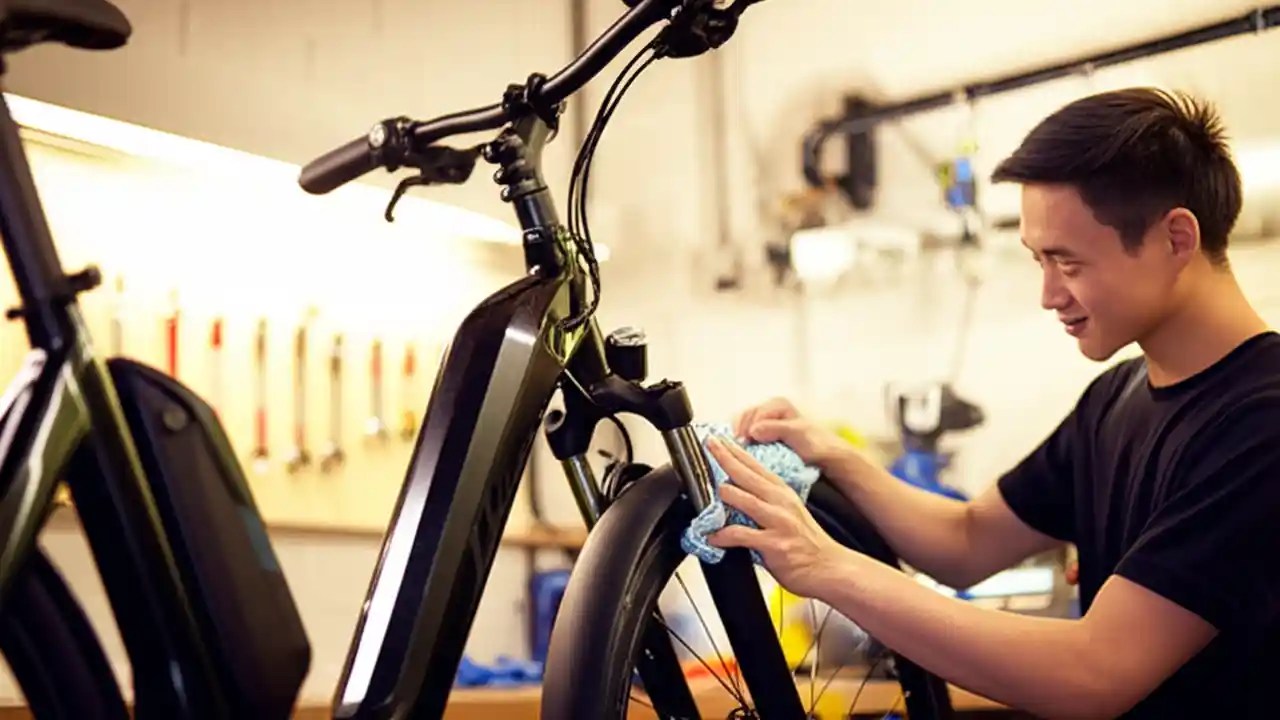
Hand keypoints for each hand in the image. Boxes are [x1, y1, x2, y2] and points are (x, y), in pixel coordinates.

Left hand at [704, 436, 850, 598]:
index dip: (734, 450)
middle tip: (708, 445)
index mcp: (782, 492)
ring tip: (704, 501)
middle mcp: (780, 502)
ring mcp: (778, 522)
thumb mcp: (790, 513)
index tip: (717, 439)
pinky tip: (712, 538)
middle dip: (724, 457)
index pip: (754, 465)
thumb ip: (766, 502)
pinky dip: (722, 536)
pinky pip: (740, 535)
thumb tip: (739, 495)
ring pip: (742, 499)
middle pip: (746, 474)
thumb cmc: (808, 544)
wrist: (832, 568)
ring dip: (720, 498)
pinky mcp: (774, 544)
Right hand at [732, 397, 849, 469]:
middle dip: (740, 431)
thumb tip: (753, 430)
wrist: (823, 455)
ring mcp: (764, 420)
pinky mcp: (761, 432)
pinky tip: (742, 449)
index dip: (747, 428)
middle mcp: (769, 408)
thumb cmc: (814, 444)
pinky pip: (745, 432)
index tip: (745, 444)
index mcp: (778, 403)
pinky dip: (742, 439)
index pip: (755, 413)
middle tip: (739, 447)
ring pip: (742, 424)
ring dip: (739, 436)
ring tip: (740, 449)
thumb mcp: (796, 434)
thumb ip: (775, 429)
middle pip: (745, 417)